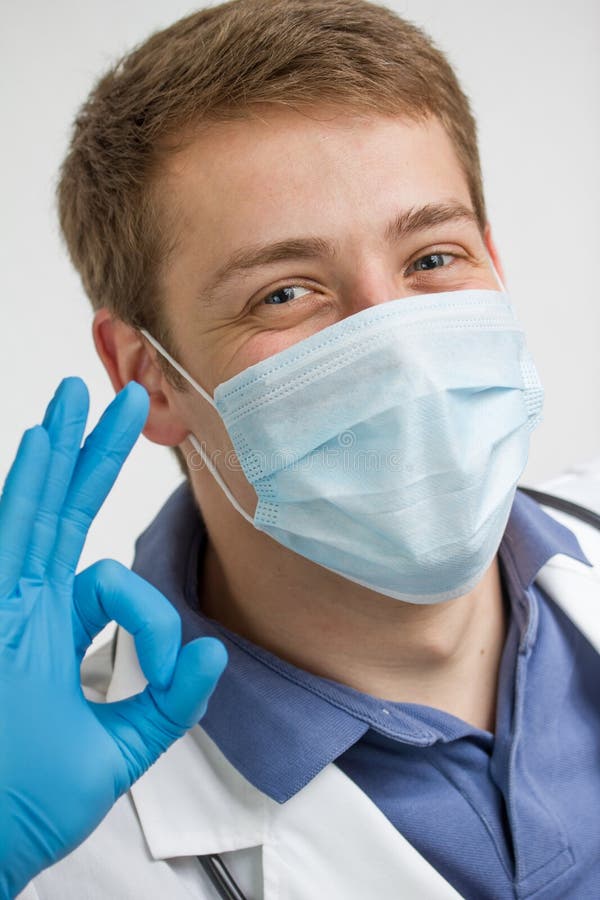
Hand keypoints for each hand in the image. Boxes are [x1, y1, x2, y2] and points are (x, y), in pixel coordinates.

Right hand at [0, 378, 227, 898]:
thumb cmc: (25, 807)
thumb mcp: (117, 752)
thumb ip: (166, 704)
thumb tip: (216, 652)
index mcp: (54, 631)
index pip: (114, 583)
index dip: (156, 616)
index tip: (174, 667)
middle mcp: (27, 607)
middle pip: (65, 513)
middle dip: (92, 454)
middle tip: (118, 398)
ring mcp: (4, 606)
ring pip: (35, 510)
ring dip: (58, 450)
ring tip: (74, 397)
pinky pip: (10, 538)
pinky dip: (22, 490)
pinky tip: (37, 443)